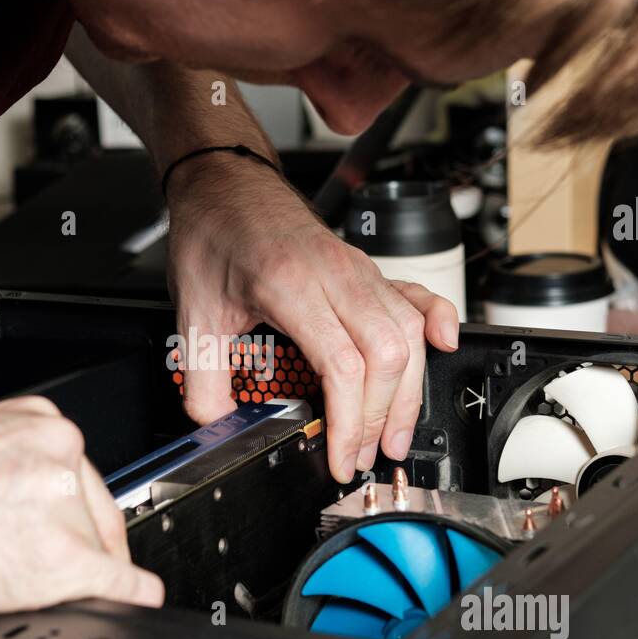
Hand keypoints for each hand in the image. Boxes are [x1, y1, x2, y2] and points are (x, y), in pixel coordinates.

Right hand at [0, 396, 163, 626]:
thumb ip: (3, 472)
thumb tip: (22, 508)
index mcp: (33, 423)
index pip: (83, 482)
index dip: (75, 521)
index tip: (66, 540)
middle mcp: (57, 455)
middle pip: (97, 518)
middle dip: (78, 549)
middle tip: (25, 571)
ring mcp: (62, 506)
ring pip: (99, 558)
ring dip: (70, 581)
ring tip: (0, 587)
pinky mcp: (59, 560)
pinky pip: (119, 589)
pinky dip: (123, 604)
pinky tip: (121, 608)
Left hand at [166, 154, 459, 482]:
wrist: (222, 183)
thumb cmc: (213, 234)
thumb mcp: (192, 312)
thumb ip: (203, 378)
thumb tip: (218, 426)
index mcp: (291, 285)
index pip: (343, 365)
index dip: (348, 422)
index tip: (340, 456)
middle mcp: (335, 274)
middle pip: (387, 355)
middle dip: (381, 417)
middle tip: (364, 455)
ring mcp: (358, 268)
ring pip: (409, 333)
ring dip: (408, 391)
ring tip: (392, 434)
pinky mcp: (367, 266)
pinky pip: (416, 295)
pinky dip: (437, 323)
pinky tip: (444, 346)